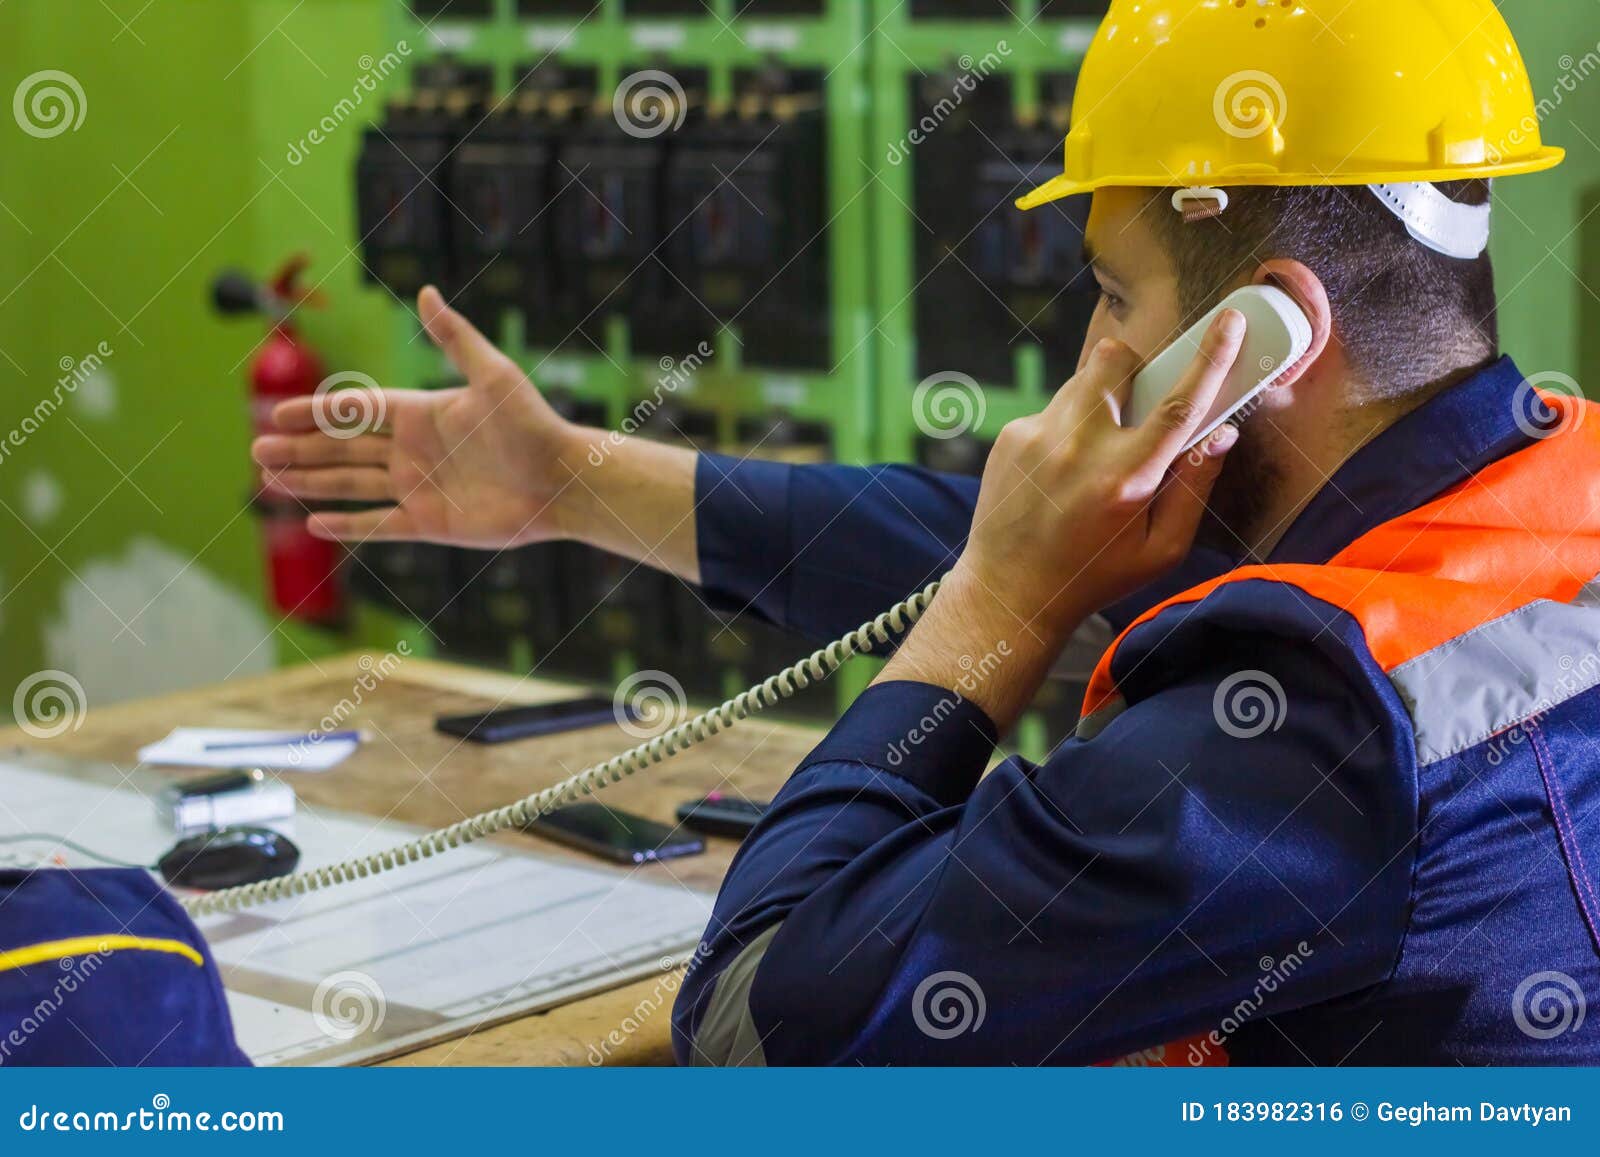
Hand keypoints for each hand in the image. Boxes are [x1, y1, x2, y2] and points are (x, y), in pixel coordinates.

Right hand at [252, 287, 581, 548]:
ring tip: (269, 481)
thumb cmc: (532, 425)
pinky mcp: (431, 523)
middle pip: (343, 448)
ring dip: (311, 483)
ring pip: (352, 485)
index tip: (275, 414)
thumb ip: (453, 337)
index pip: (355, 410)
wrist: (563, 480)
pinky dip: (348, 525)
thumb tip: (425, 290)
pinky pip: (380, 525)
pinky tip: (313, 524)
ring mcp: (419, 487)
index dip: (316, 413)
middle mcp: (414, 450)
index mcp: (421, 413)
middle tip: (255, 450)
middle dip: (300, 450)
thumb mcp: (492, 375)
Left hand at [956, 310, 1245, 639]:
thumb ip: (1195, 487)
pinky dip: (1067, 428)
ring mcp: (1038, 436)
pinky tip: (1060, 473)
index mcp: (1126, 479)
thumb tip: (1220, 433)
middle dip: (1137, 370)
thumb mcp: (1161, 550)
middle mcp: (1079, 448)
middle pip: (1117, 361)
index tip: (1230, 322)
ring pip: (1083, 379)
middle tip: (1138, 408)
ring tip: (1095, 454)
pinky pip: (1054, 408)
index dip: (1211, 357)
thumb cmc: (1094, 576)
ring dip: (1101, 400)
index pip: (1179, 404)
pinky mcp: (1011, 436)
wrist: (1010, 592)